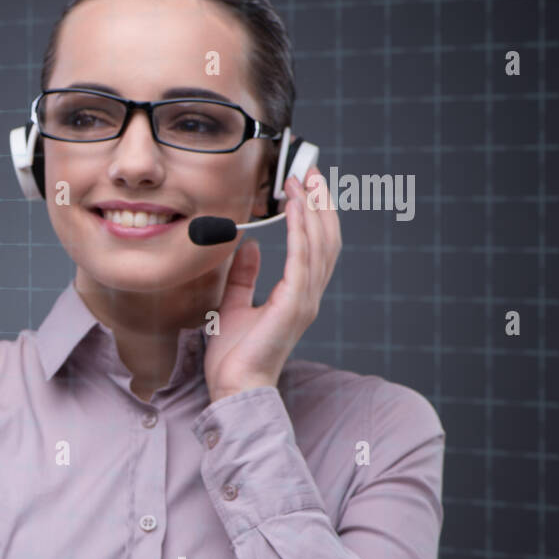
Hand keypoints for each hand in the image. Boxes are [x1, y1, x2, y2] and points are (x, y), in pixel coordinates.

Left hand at [203, 164, 340, 401]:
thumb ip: (244, 277)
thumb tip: (250, 248)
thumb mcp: (233, 306)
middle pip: (325, 240)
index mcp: (297, 296)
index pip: (314, 247)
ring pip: (318, 244)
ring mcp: (304, 300)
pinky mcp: (294, 304)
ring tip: (303, 179)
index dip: (314, 215)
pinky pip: (301, 259)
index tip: (305, 186)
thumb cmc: (234, 357)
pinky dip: (300, 230)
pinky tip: (294, 207)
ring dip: (312, 208)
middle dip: (320, 203)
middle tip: (310, 171)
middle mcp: (307, 296)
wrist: (235, 388)